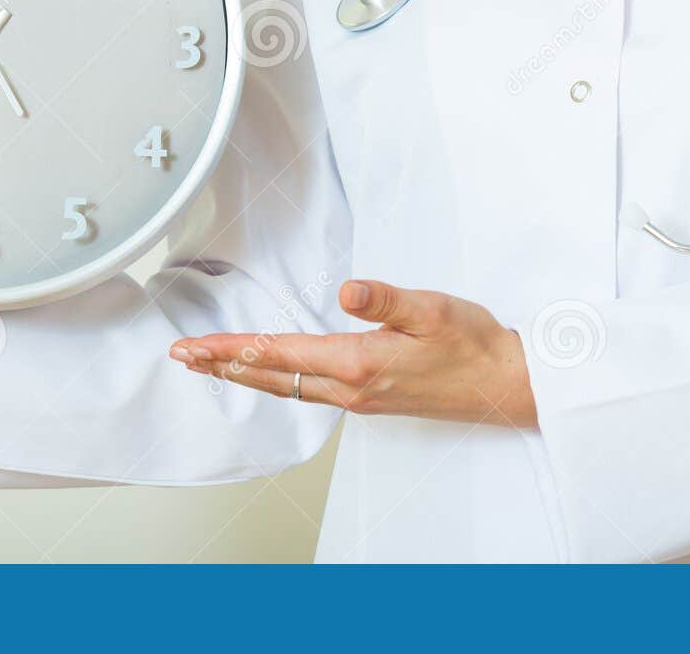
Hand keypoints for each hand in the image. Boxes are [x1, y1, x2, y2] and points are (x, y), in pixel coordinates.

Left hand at [169, 280, 537, 428]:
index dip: (235, 349)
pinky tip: (273, 372)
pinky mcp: (371, 398)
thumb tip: (348, 290)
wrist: (506, 385)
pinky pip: (310, 391)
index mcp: (360, 363)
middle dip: (225, 366)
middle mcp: (353, 388)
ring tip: (213, 363)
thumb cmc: (474, 344)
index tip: (196, 346)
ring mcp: (361, 398)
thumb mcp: (434, 309)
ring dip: (247, 374)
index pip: (282, 355)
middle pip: (273, 379)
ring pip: (289, 388)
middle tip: (183, 358)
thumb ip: (387, 299)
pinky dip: (278, 379)